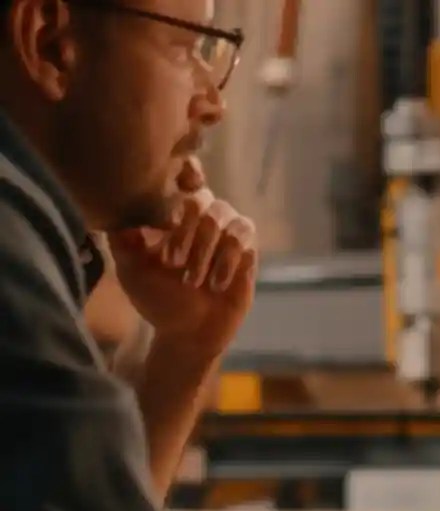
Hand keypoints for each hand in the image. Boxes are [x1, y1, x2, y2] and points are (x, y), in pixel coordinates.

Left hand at [106, 158, 257, 359]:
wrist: (188, 332)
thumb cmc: (157, 298)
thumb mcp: (131, 268)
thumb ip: (123, 237)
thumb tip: (114, 204)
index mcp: (175, 214)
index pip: (184, 178)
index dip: (185, 171)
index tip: (177, 185)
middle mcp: (203, 217)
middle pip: (201, 198)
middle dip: (185, 231)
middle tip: (171, 262)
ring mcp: (228, 233)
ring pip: (223, 216)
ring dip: (204, 249)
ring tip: (192, 281)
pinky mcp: (249, 251)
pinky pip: (243, 238)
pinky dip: (227, 260)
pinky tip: (215, 283)